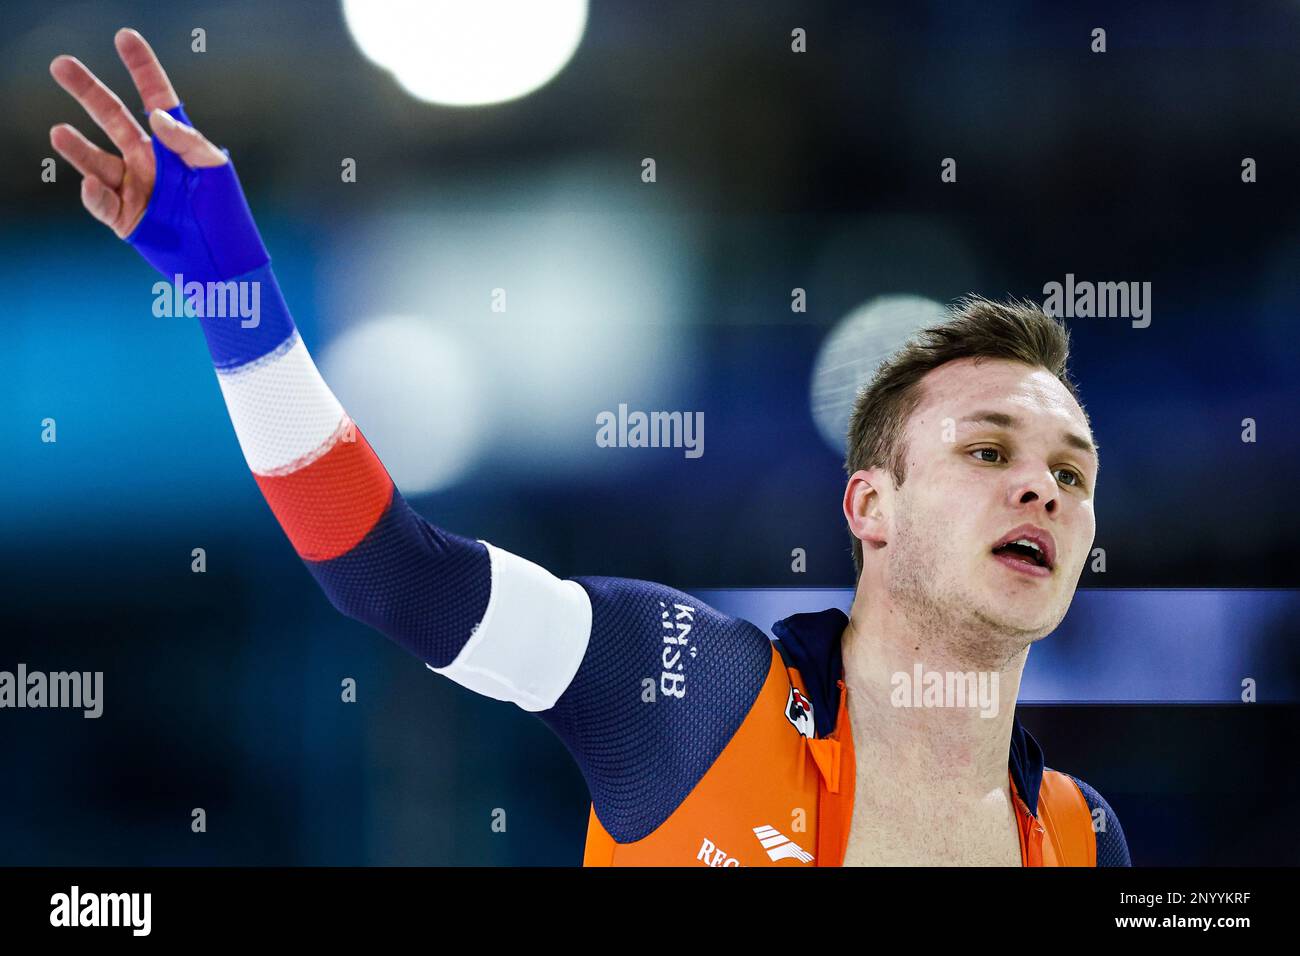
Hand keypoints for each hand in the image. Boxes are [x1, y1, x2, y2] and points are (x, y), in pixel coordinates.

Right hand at [49, 27, 226, 237]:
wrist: (224, 265)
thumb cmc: (227, 215)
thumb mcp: (216, 173)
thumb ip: (189, 141)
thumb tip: (155, 114)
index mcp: (173, 145)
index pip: (155, 97)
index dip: (141, 68)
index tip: (125, 37)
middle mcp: (148, 161)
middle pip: (112, 118)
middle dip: (88, 92)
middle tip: (60, 64)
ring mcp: (134, 188)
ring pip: (96, 160)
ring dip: (77, 147)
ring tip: (58, 132)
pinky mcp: (125, 218)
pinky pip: (102, 202)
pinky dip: (94, 194)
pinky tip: (92, 183)